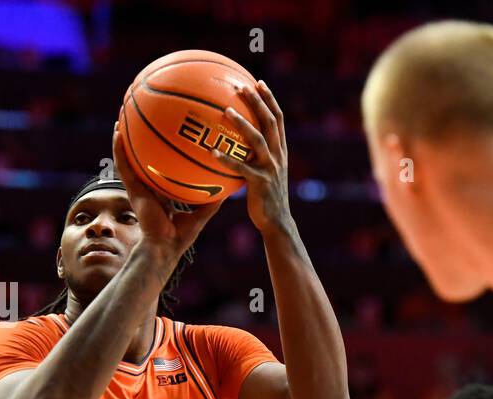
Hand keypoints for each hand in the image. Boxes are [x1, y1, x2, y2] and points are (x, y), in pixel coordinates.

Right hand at [112, 124, 223, 258]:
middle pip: (144, 156)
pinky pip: (122, 165)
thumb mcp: (202, 212)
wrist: (165, 246)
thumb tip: (231, 182)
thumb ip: (214, 197)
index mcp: (163, 189)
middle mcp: (148, 185)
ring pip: (127, 156)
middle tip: (144, 114)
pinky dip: (118, 149)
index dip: (164, 150)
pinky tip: (117, 131)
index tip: (168, 131)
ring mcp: (138, 186)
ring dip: (124, 136)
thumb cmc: (181, 235)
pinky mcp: (131, 189)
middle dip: (143, 136)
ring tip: (122, 113)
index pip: (163, 165)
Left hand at [218, 80, 292, 236]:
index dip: (270, 100)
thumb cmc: (265, 199)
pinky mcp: (261, 183)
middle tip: (243, 86)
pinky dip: (227, 159)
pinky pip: (241, 168)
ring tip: (225, 110)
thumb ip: (252, 158)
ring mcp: (271, 169)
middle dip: (258, 102)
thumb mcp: (263, 173)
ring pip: (258, 140)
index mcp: (280, 151)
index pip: (278, 119)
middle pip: (270, 122)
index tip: (259, 83)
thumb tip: (232, 144)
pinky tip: (211, 151)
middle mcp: (278, 156)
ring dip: (242, 123)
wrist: (277, 222)